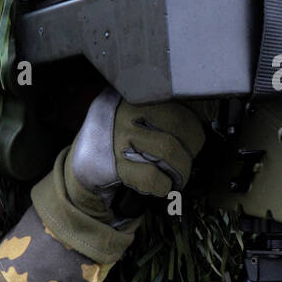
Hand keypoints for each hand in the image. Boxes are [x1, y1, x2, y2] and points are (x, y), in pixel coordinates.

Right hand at [68, 89, 206, 215]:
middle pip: (178, 124)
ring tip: (177, 179)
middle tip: (186, 163)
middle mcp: (125, 109)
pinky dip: (163, 185)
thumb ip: (161, 111)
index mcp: (134, 94)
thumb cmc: (119, 137)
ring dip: (181, 170)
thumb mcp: (133, 112)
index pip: (177, 104)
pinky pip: (151, 176)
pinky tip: (160, 186)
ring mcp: (118, 136)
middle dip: (190, 149)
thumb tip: (199, 126)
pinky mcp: (112, 164)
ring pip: (169, 149)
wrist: (82, 162)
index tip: (194, 143)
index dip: (193, 128)